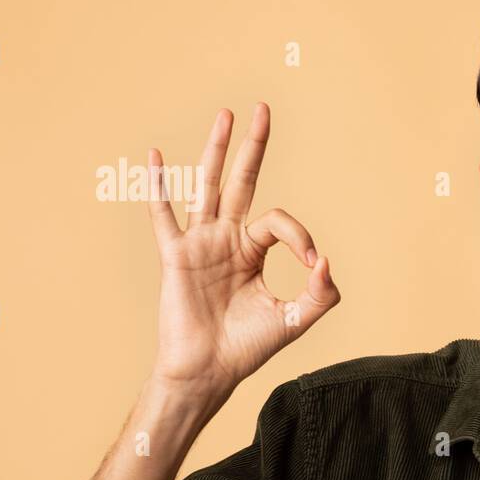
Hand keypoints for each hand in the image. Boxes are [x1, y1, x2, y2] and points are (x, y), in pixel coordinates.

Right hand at [146, 104, 339, 401]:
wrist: (209, 371)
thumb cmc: (247, 348)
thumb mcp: (295, 320)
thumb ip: (321, 293)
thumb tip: (326, 260)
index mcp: (252, 250)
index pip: (280, 222)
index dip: (301, 236)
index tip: (314, 265)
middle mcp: (226, 239)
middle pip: (242, 181)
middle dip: (253, 146)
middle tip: (263, 108)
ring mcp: (199, 244)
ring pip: (208, 185)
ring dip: (216, 150)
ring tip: (226, 114)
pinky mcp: (175, 256)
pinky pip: (164, 215)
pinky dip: (158, 187)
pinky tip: (153, 156)